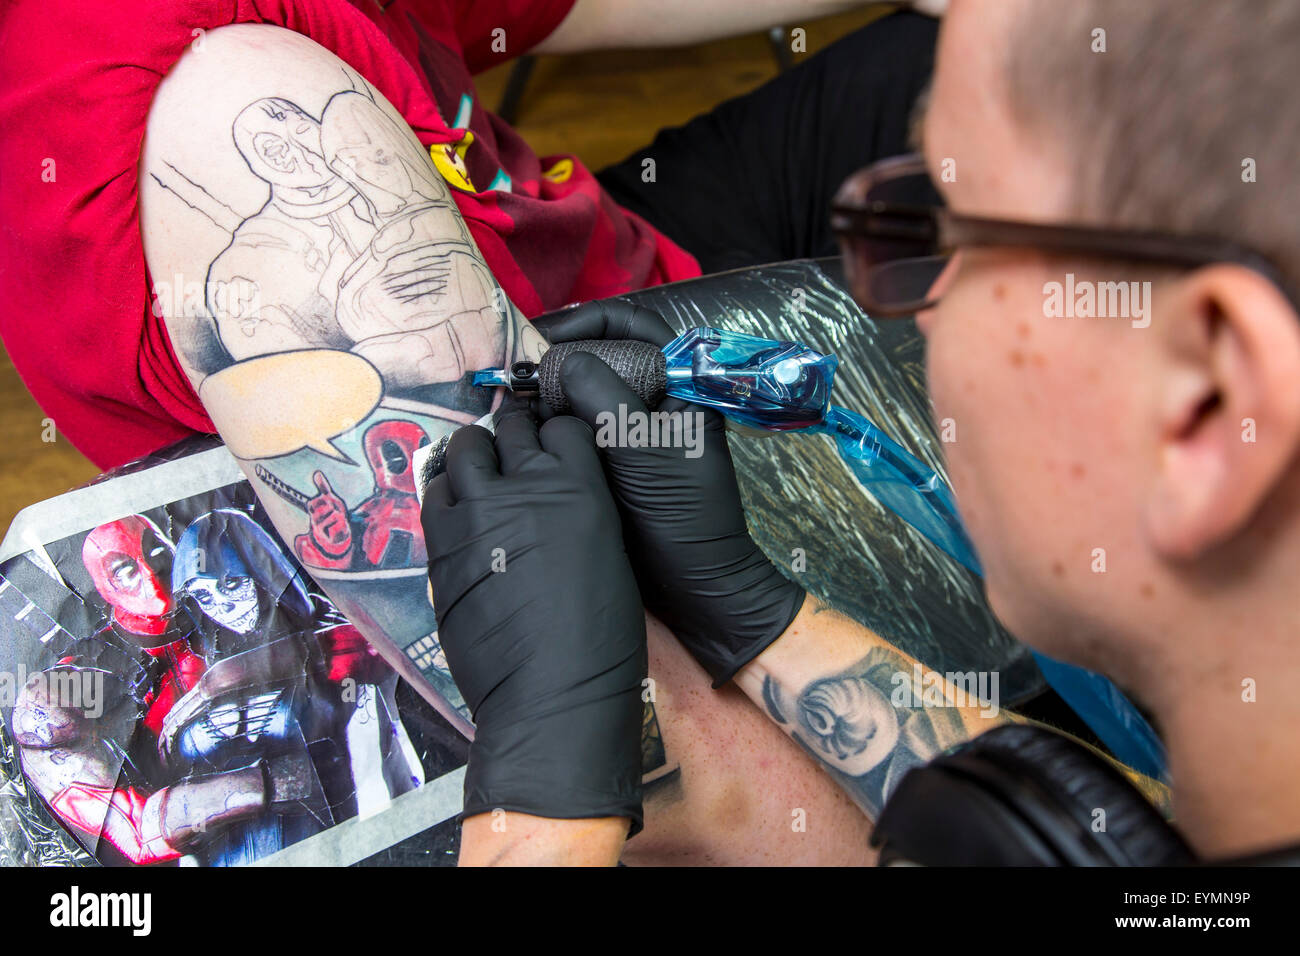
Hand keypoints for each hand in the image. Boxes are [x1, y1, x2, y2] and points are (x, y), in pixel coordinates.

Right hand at [306, 470, 351, 557]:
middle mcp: (315, 521)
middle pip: (323, 508)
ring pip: (332, 516)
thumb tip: (317, 473)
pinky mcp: (329, 537)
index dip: (320, 501)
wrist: (340, 532)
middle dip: (332, 507)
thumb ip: (323, 487)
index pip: (311, 504)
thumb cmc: (333, 513)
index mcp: (314, 512)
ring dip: (338, 515)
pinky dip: (342, 522)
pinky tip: (342, 524)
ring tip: (339, 517)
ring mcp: (321, 530)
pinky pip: (338, 525)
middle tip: (335, 511)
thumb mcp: (330, 499)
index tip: (327, 501)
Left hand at [421, 404, 646, 831]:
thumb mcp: (608, 553)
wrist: (550, 694)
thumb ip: (579, 508)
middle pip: (508, 427)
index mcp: (580, 488)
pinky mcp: (440, 540)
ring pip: (464, 448)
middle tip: (513, 456)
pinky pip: (434, 492)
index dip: (557, 436)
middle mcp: (525, 486)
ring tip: (481, 478)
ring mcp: (475, 511)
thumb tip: (557, 494)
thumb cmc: (601, 637)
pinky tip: (459, 512)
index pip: (562, 427)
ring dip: (474, 457)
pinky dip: (447, 492)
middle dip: (512, 436)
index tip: (554, 448)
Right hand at [533, 301, 805, 685]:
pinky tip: (520, 435)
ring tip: (510, 404)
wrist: (698, 591)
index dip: (585, 319)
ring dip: (547, 394)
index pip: (632, 323)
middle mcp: (656, 398)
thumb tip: (561, 359)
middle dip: (556, 358)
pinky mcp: (613, 463)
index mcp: (681, 383)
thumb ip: (604, 397)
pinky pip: (576, 430)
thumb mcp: (643, 450)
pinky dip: (548, 427)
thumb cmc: (684, 517)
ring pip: (583, 393)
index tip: (541, 336)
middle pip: (601, 355)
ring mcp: (633, 431)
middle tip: (514, 374)